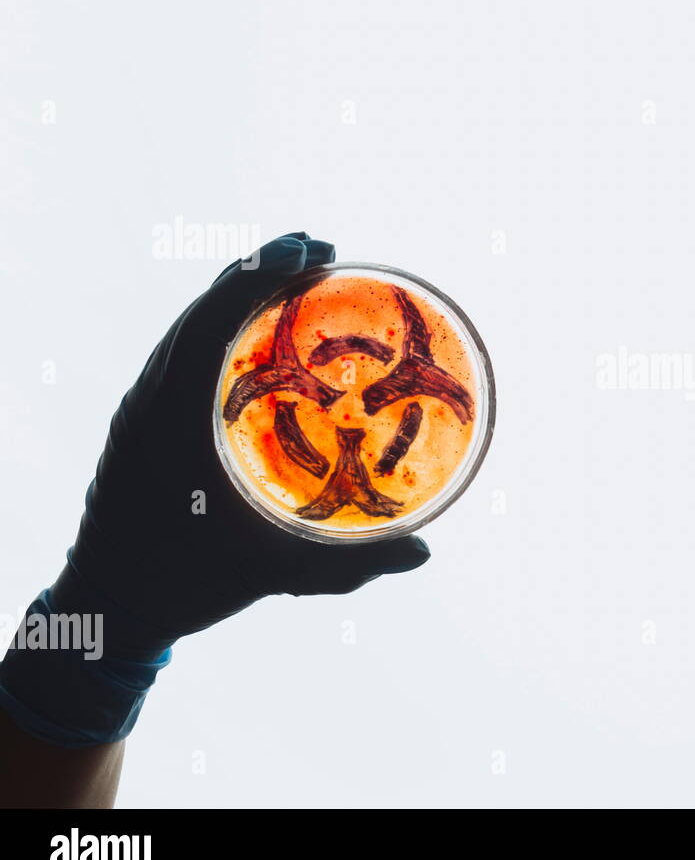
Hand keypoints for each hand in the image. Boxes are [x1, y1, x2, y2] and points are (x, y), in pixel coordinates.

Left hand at [53, 233, 431, 657]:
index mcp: (171, 420)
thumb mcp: (274, 576)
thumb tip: (424, 554)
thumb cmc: (184, 587)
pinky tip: (261, 334)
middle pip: (201, 308)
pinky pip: (182, 354)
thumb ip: (352, 566)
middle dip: (262, 270)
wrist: (105, 609)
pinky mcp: (142, 420)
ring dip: (241, 294)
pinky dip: (222, 328)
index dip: (263, 275)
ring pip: (189, 327)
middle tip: (322, 249)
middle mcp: (150, 399)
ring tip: (298, 275)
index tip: (316, 250)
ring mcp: (142, 407)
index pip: (211, 319)